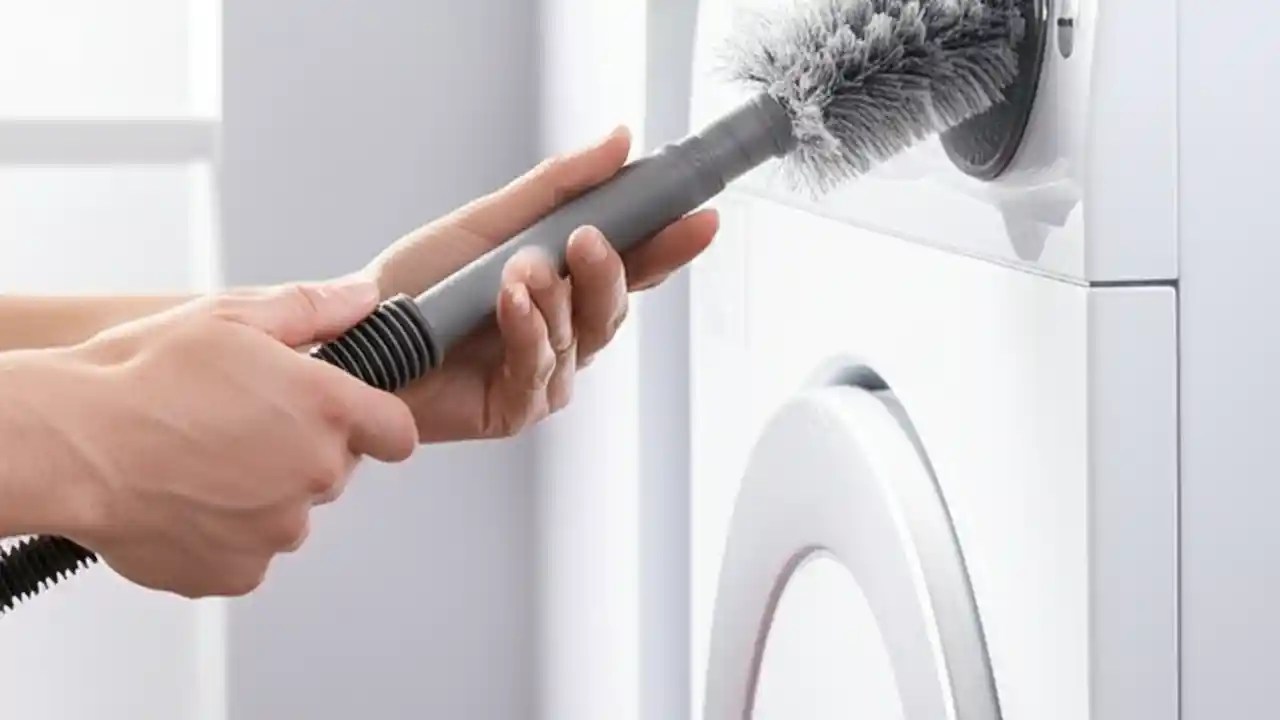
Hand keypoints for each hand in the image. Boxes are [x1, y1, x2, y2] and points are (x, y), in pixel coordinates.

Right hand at [49, 279, 416, 596]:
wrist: (68, 445)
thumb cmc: (140, 377)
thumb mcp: (231, 316)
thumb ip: (313, 309)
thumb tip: (362, 298)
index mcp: (328, 409)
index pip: (396, 432)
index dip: (374, 422)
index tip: (347, 418)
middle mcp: (315, 473)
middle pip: (333, 469)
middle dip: (299, 450)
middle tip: (238, 425)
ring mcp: (278, 530)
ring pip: (288, 513)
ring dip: (261, 495)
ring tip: (200, 461)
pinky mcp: (238, 572)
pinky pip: (247, 553)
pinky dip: (224, 535)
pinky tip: (185, 499)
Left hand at [365, 126, 718, 441]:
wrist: (354, 334)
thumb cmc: (416, 283)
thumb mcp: (490, 220)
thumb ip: (558, 185)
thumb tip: (620, 142)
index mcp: (565, 287)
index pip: (634, 265)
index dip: (670, 244)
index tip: (699, 217)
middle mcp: (564, 333)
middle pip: (615, 306)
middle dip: (611, 270)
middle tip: (590, 238)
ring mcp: (544, 374)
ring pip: (581, 338)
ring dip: (555, 300)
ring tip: (521, 270)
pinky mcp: (516, 409)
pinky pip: (540, 371)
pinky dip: (529, 333)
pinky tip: (511, 305)